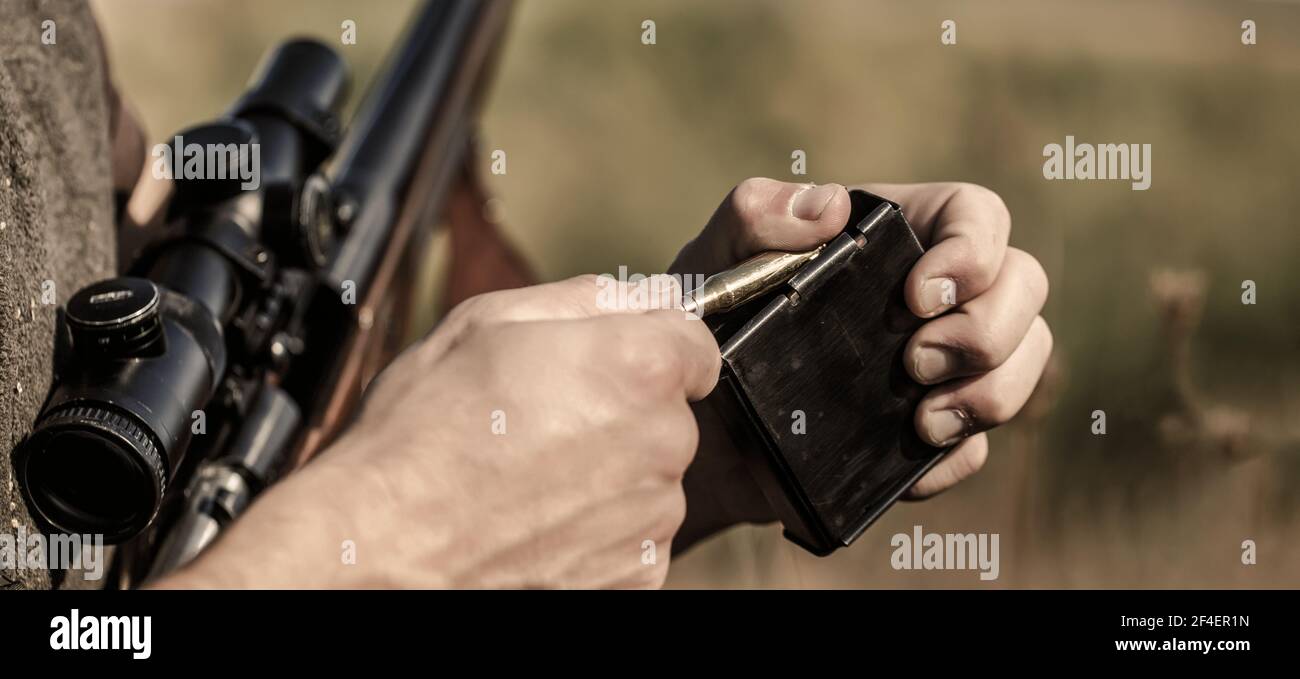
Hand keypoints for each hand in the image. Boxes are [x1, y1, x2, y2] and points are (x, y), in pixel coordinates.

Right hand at [159, 275, 719, 588]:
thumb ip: (586, 298)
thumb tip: (644, 297)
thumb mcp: (486, 323)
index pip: (695, 343)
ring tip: (531, 476)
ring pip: (652, 477)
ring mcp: (653, 515)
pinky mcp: (638, 572)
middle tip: (544, 421)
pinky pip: (635, 536)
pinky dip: (600, 530)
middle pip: (670, 414)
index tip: (607, 365)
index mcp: (637, 365)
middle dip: (622, 412)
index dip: (648, 348)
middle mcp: (662, 440)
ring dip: (610, 474)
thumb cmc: (422, 437)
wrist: (385, 544)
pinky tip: (540, 519)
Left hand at [670, 178, 1051, 544]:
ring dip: (992, 393)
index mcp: (894, 234)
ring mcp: (943, 362)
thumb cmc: (707, 321)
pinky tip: (913, 468)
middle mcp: (934, 293)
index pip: (978, 215)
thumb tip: (828, 206)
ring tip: (925, 422)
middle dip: (988, 330)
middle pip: (1024, 286)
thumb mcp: (715, 261)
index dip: (974, 251)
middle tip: (916, 363)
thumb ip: (755, 215)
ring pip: (1024, 360)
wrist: (694, 425)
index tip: (919, 296)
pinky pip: (981, 443)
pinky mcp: (931, 427)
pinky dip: (958, 457)